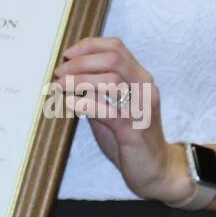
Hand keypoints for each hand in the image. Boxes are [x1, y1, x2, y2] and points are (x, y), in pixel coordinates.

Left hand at [51, 36, 191, 203]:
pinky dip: (84, 104)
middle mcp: (144, 89)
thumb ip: (94, 92)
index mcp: (140, 78)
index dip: (89, 46)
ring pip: (112, 81)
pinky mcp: (134, 131)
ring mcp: (142, 109)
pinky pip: (108, 111)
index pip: (116, 47)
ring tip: (60, 87)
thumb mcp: (110, 108)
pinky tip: (69, 104)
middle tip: (59, 72)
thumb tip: (65, 77)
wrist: (156, 171)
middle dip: (81, 62)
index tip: (67, 54)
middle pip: (113, 59)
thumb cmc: (129, 137)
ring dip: (80, 80)